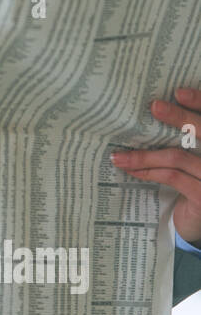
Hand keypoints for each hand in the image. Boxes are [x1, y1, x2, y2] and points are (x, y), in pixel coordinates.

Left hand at [110, 87, 200, 245]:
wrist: (199, 223)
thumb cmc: (192, 182)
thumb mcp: (191, 157)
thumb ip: (183, 138)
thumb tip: (151, 112)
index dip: (200, 101)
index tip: (179, 91)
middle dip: (178, 117)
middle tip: (154, 107)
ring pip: (178, 157)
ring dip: (145, 154)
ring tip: (120, 153)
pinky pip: (172, 177)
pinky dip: (148, 171)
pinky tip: (131, 169)